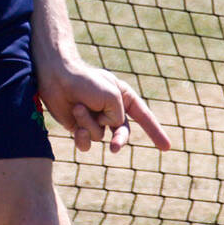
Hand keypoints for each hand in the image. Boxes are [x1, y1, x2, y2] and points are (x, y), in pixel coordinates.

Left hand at [36, 58, 170, 154]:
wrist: (56, 77)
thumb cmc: (86, 81)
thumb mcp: (112, 97)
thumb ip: (118, 118)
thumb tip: (111, 132)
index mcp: (122, 96)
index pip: (143, 116)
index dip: (155, 131)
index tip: (167, 148)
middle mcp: (110, 109)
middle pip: (122, 132)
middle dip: (119, 139)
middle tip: (115, 147)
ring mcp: (95, 119)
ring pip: (101, 136)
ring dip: (89, 123)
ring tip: (78, 106)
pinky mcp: (79, 127)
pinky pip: (87, 143)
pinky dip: (81, 136)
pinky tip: (75, 126)